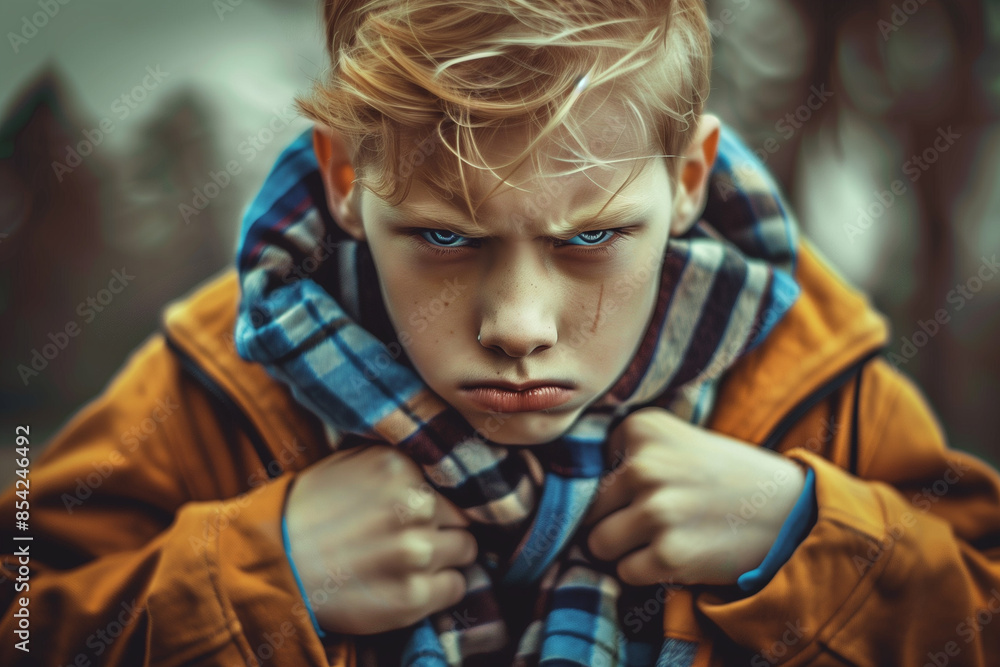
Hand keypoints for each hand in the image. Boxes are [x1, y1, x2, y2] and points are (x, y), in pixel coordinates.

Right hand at [284, 444, 477, 634]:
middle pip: (462, 518)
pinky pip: (456, 588)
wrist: (272, 565)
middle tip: (414, 541)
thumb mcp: (350, 464)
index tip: (423, 515)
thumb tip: (441, 471)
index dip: (438, 503)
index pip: (451, 484)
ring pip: (465, 551)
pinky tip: (410, 585)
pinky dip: (440, 589)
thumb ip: (398, 465)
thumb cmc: (309, 513)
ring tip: (411, 564)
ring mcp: (417, 552)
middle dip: (444, 529)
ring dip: (445, 559)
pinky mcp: (413, 595)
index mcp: (401, 468)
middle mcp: (415, 506)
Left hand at [583, 407, 805, 586]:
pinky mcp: (669, 555)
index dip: (618, 485)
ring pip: (598, 544)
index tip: (654, 484)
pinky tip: (679, 554)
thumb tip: (566, 489)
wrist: (788, 510)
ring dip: (625, 550)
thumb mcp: (676, 439)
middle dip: (617, 521)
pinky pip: (625, 573)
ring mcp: (656, 512)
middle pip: (590, 510)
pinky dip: (647, 572)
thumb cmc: (723, 476)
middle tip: (661, 518)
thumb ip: (624, 451)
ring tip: (664, 537)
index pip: (589, 470)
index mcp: (641, 429)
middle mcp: (643, 466)